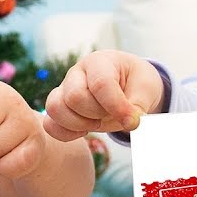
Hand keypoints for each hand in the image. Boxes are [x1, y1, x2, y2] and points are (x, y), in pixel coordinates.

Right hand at [42, 50, 163, 141]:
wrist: (128, 84)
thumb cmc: (136, 83)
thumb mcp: (145, 89)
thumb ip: (138, 105)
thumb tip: (131, 123)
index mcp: (99, 62)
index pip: (100, 84)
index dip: (116, 106)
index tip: (133, 122)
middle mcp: (77, 73)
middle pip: (74, 97)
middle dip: (97, 114)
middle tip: (112, 115)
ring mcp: (64, 89)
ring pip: (55, 109)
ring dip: (79, 124)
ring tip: (98, 123)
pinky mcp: (59, 107)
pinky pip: (50, 124)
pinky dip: (66, 134)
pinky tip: (84, 131)